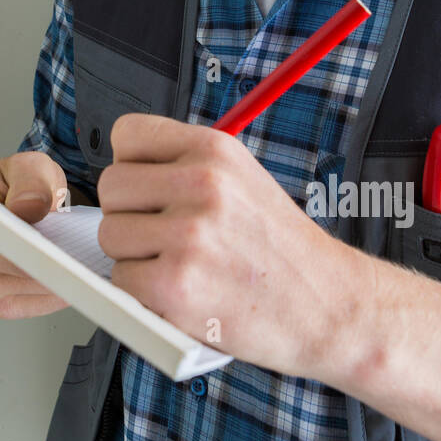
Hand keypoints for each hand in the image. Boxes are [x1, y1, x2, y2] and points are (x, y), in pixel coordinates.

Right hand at [0, 151, 69, 318]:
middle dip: (48, 264)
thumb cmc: (25, 184)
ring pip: (24, 290)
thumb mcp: (32, 167)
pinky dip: (54, 294)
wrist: (26, 201)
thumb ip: (30, 182)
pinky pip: (30, 305)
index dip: (27, 250)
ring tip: (77, 260)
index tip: (56, 252)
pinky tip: (67, 277)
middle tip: (80, 255)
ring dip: (55, 279)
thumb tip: (27, 207)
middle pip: (11, 270)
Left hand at [97, 114, 350, 378]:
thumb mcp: (242, 180)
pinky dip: (142, 295)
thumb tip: (123, 176)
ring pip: (110, 235)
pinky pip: (121, 281)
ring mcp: (188, 234)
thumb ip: (184, 167)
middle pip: (111, 186)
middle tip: (165, 237)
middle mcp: (202, 183)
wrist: (329, 306)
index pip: (127, 135)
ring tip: (180, 267)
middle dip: (129, 215)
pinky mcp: (176, 284)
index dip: (132, 166)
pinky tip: (181, 294)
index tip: (150, 191)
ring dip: (134, 257)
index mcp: (215, 149)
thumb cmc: (281, 250)